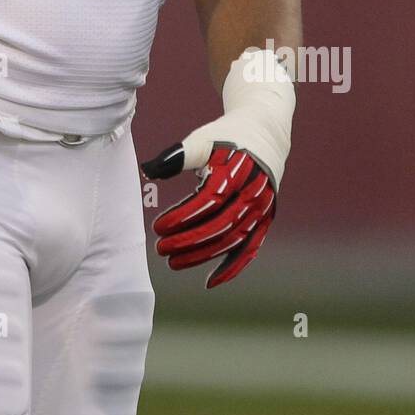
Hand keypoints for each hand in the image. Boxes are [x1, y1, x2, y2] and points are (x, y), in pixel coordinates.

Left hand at [141, 142, 275, 288]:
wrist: (265, 134)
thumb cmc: (226, 136)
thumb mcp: (203, 139)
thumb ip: (178, 155)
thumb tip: (149, 170)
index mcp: (236, 172)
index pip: (207, 202)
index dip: (182, 217)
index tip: (158, 227)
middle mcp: (252, 194)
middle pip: (219, 226)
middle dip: (188, 241)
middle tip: (160, 249)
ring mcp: (261, 209)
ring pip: (231, 241)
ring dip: (202, 256)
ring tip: (174, 263)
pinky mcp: (265, 220)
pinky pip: (250, 249)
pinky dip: (232, 267)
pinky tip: (210, 281)